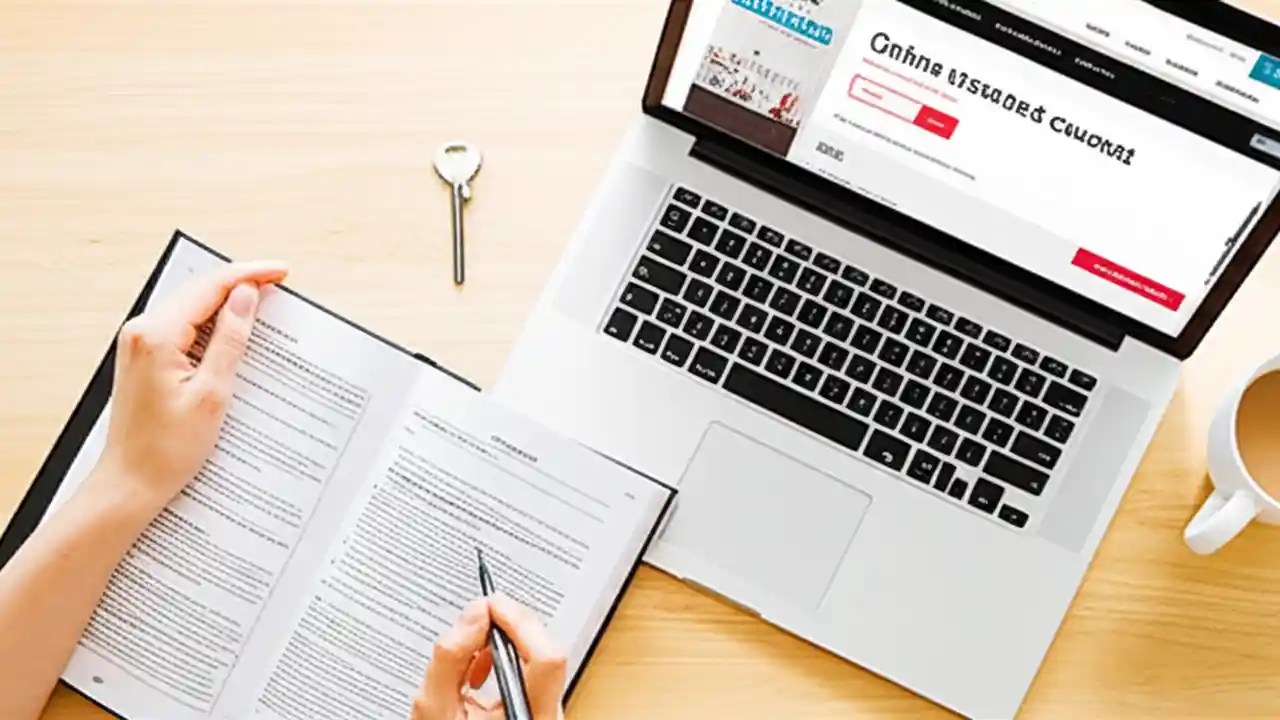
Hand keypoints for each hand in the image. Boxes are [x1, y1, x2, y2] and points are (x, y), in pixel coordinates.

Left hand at [89, 262, 288, 512]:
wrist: (130, 481)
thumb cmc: (167, 448)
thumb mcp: (212, 392)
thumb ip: (231, 339)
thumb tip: (245, 297)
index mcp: (156, 335)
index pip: (210, 288)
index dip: (249, 275)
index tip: (281, 272)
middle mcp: (141, 331)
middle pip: (198, 290)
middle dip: (240, 283)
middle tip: (278, 282)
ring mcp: (138, 343)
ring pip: (191, 306)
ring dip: (226, 302)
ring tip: (262, 301)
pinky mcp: (143, 357)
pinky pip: (181, 326)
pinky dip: (210, 322)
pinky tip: (233, 329)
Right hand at [412, 595, 566, 719]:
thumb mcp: (433, 710)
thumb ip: (450, 658)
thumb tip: (473, 614)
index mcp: (532, 718)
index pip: (546, 658)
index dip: (518, 622)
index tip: (490, 605)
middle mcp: (549, 714)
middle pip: (547, 650)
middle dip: (509, 627)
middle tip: (477, 619)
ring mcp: (548, 710)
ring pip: (540, 655)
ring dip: (504, 644)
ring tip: (472, 661)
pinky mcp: (540, 704)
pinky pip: (532, 667)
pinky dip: (504, 658)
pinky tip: (479, 673)